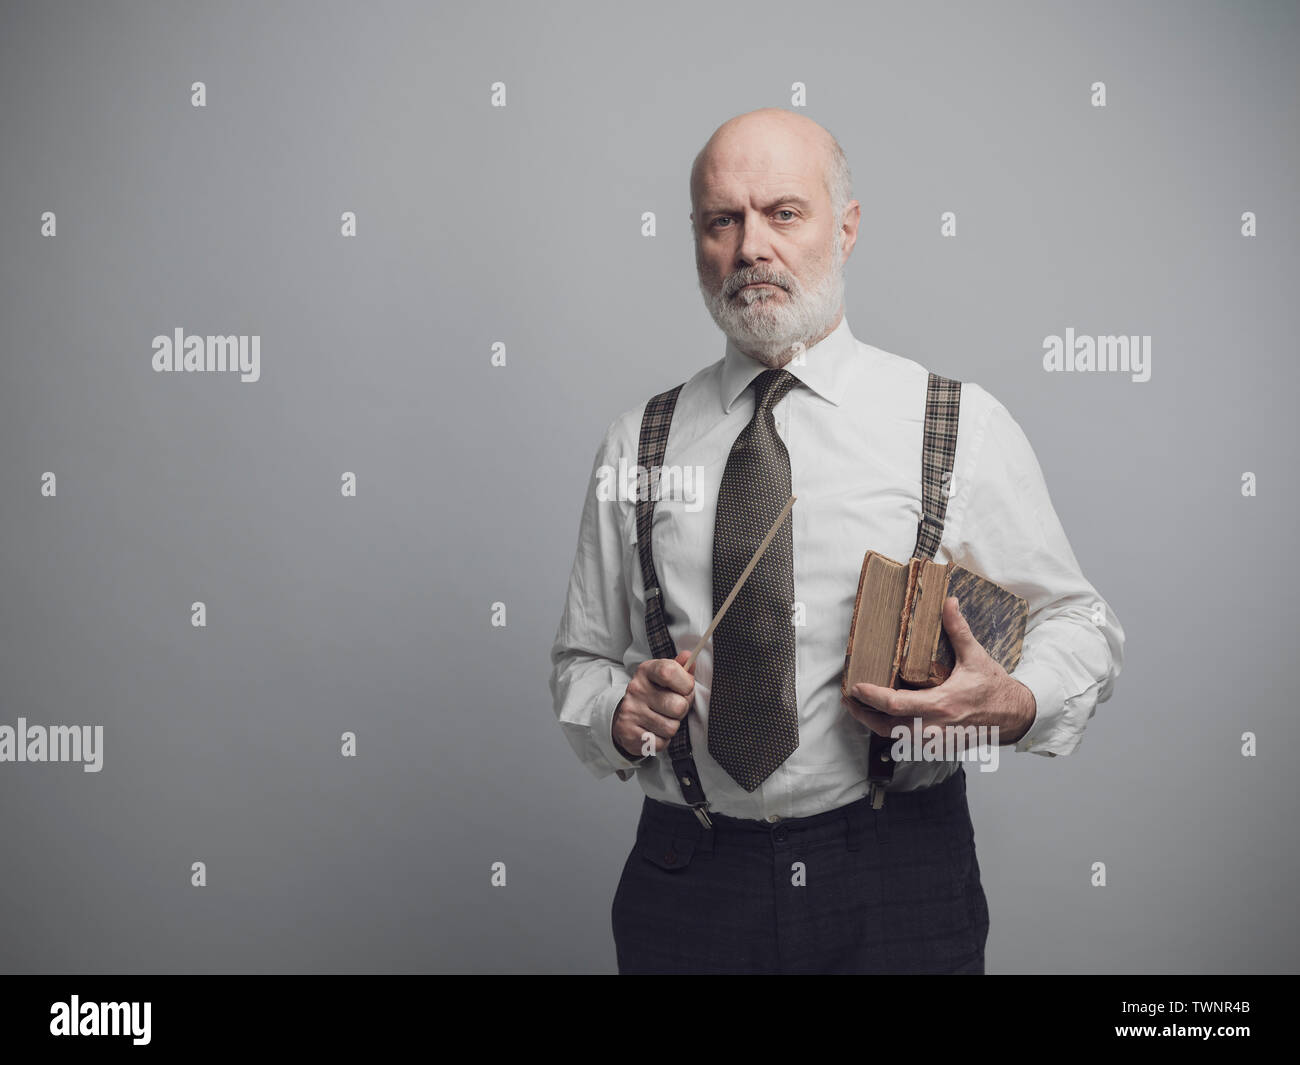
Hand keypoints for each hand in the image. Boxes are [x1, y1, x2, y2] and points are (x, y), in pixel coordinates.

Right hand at [614, 650, 695, 758]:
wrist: (625, 716)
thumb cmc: (653, 694)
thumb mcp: (664, 677)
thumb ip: (680, 667)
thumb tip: (690, 656)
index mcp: (646, 671)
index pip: (669, 671)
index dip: (686, 683)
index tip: (685, 688)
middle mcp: (636, 689)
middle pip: (678, 706)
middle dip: (682, 710)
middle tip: (673, 708)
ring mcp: (631, 712)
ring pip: (671, 728)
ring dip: (672, 726)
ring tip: (663, 719)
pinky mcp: (629, 734)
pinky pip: (661, 743)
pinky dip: (662, 740)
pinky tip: (654, 731)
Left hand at [842, 596, 1035, 747]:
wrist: (1015, 716)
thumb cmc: (994, 688)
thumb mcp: (976, 657)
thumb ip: (958, 630)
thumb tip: (949, 602)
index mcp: (942, 704)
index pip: (896, 704)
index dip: (872, 697)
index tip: (856, 687)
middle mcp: (936, 726)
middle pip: (887, 726)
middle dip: (863, 714)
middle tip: (849, 701)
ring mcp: (937, 740)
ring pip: (896, 738)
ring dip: (875, 725)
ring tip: (860, 710)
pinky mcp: (940, 747)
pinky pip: (909, 744)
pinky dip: (893, 733)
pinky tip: (883, 720)